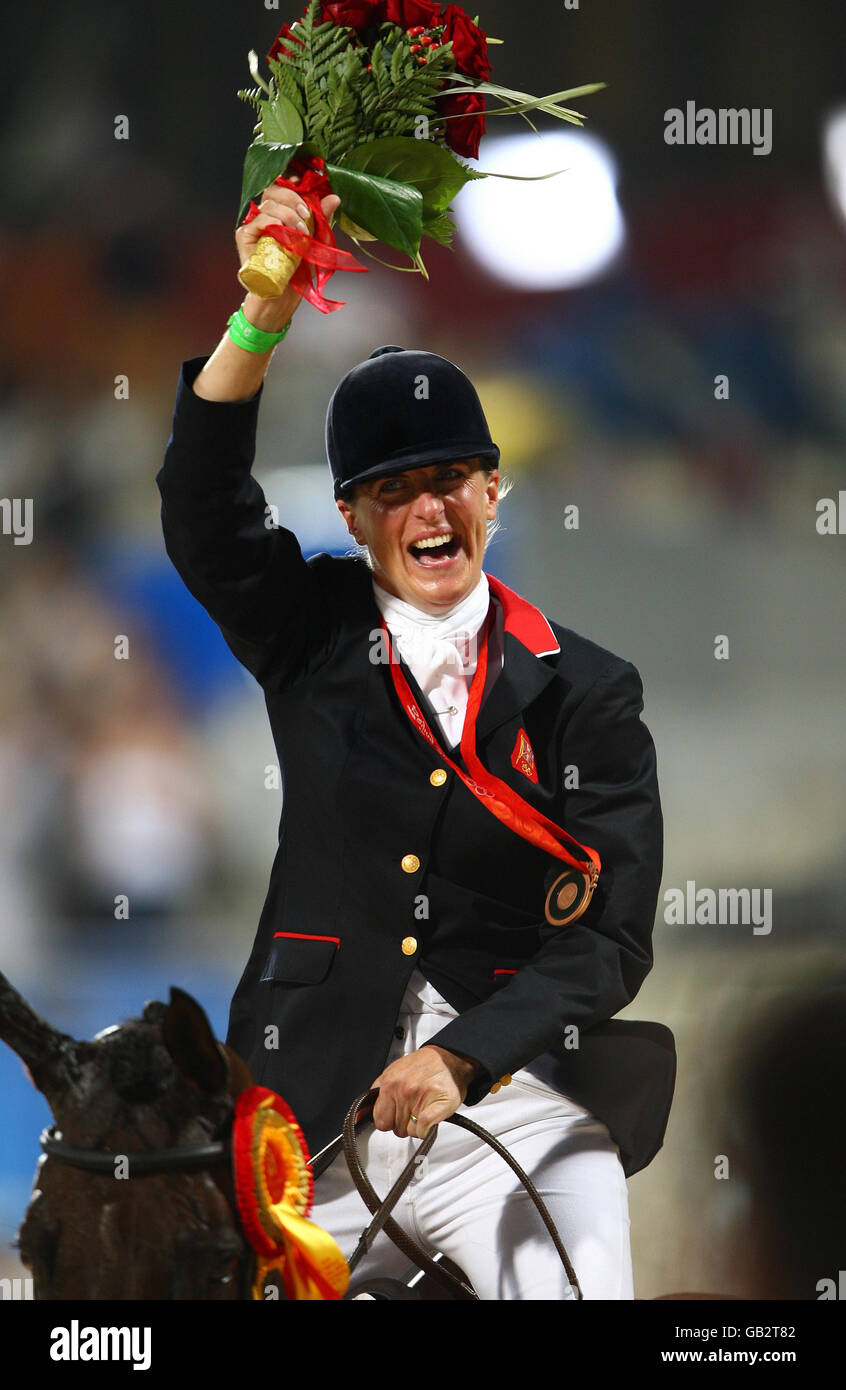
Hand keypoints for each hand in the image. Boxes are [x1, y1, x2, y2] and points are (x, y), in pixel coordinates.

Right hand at [235, 174, 341, 329]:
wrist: (284, 296)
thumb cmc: (298, 271)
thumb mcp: (315, 241)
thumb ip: (322, 219)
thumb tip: (334, 198)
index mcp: (280, 212)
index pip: (282, 187)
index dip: (291, 182)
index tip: (305, 186)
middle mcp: (265, 215)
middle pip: (273, 190)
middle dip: (293, 197)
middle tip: (307, 214)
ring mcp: (254, 225)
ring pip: (269, 204)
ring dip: (289, 214)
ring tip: (302, 232)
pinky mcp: (245, 236)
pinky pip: (259, 219)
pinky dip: (276, 222)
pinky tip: (288, 234)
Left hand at [370, 1044, 481, 1138]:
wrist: (449, 1058)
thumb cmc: (422, 1066)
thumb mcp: (392, 1073)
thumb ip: (376, 1095)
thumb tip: (358, 1117)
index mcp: (389, 1083)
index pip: (379, 1120)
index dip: (389, 1119)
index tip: (396, 1113)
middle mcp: (403, 1090)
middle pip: (395, 1128)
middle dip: (403, 1123)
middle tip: (413, 1108)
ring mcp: (419, 1099)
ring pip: (410, 1131)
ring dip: (417, 1125)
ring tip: (423, 1107)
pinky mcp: (435, 1108)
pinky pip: (423, 1132)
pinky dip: (427, 1129)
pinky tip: (430, 1116)